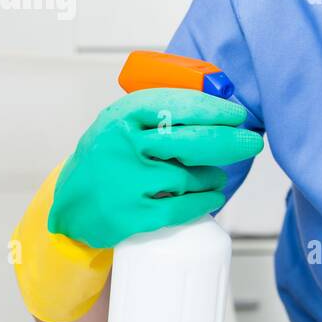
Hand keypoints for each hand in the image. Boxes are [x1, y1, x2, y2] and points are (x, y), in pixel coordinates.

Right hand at [48, 88, 261, 247]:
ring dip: (212, 176)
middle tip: (251, 143)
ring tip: (218, 176)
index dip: (210, 109)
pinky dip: (203, 202)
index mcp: (119, 118)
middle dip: (229, 141)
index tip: (236, 114)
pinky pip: (181, 207)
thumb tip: (213, 109)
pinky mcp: (132, 215)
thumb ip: (156, 118)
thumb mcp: (119, 127)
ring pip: (188, 176)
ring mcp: (126, 182)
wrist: (70, 207)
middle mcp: (121, 147)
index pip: (173, 106)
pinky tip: (214, 197)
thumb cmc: (105, 160)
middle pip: (190, 142)